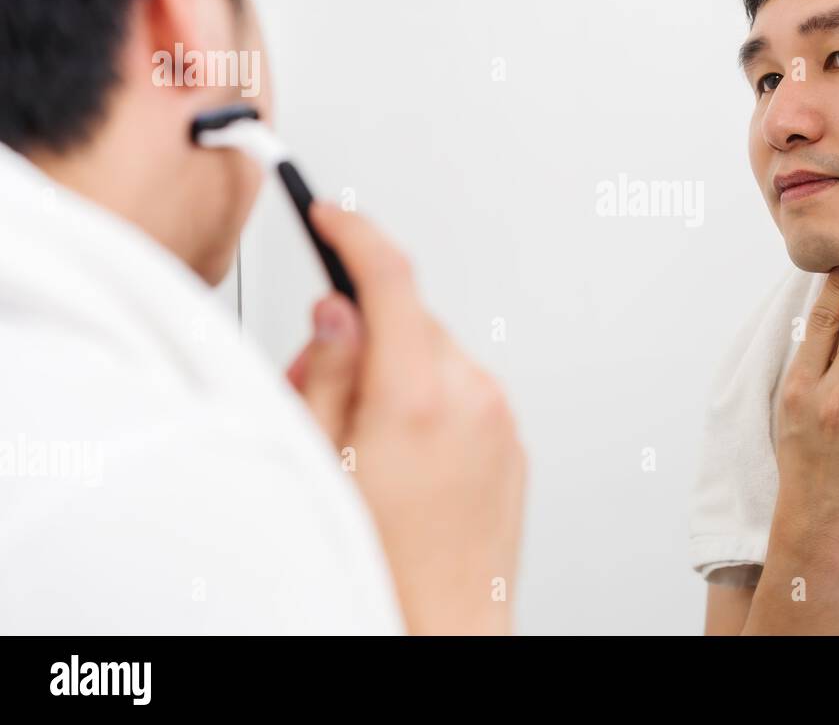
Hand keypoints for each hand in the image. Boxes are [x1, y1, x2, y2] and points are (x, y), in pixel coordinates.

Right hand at [288, 202, 526, 634]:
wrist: (446, 628)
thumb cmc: (382, 567)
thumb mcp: (322, 463)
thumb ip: (327, 373)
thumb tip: (336, 313)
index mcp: (417, 396)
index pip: (388, 277)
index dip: (353, 233)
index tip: (330, 215)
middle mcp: (471, 396)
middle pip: (410, 319)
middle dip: (361, 331)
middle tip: (318, 382)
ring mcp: (501, 419)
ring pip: (438, 356)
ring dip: (399, 371)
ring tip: (365, 442)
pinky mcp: (515, 441)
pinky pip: (466, 394)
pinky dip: (433, 401)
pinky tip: (406, 459)